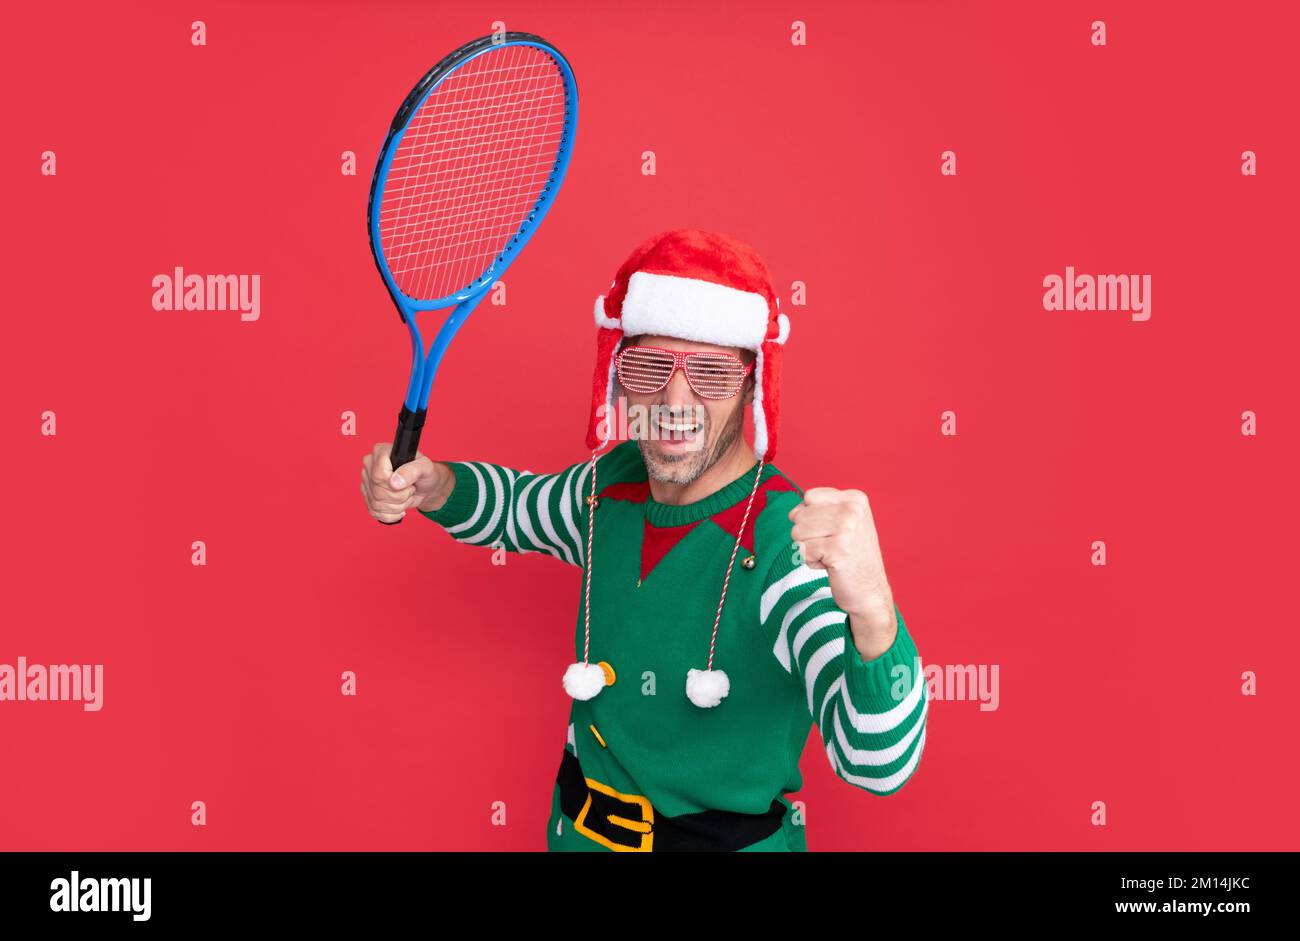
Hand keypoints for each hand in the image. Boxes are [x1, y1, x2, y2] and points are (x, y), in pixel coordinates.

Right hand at [360, 443, 452, 522]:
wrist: (424, 486)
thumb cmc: (425, 473)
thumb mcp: (426, 467)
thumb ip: (413, 470)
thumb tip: (395, 481)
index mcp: (381, 452)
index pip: (379, 475)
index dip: (395, 485)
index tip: (408, 484)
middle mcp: (370, 465)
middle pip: (377, 492)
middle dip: (399, 497)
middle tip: (410, 490)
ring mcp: (367, 481)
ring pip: (376, 504)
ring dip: (397, 507)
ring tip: (405, 497)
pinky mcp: (368, 496)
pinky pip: (374, 512)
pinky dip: (390, 515)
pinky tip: (399, 508)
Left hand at [789, 487, 896, 659]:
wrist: (870, 591)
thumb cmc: (852, 557)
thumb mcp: (844, 523)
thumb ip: (819, 509)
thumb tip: (792, 513)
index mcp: (855, 499)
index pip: (809, 496)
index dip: (810, 517)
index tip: (831, 532)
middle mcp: (852, 510)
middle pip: (800, 515)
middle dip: (808, 536)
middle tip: (831, 548)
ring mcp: (847, 529)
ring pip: (798, 532)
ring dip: (809, 549)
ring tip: (830, 556)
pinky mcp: (838, 549)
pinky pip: (803, 551)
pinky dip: (811, 562)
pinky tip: (831, 566)